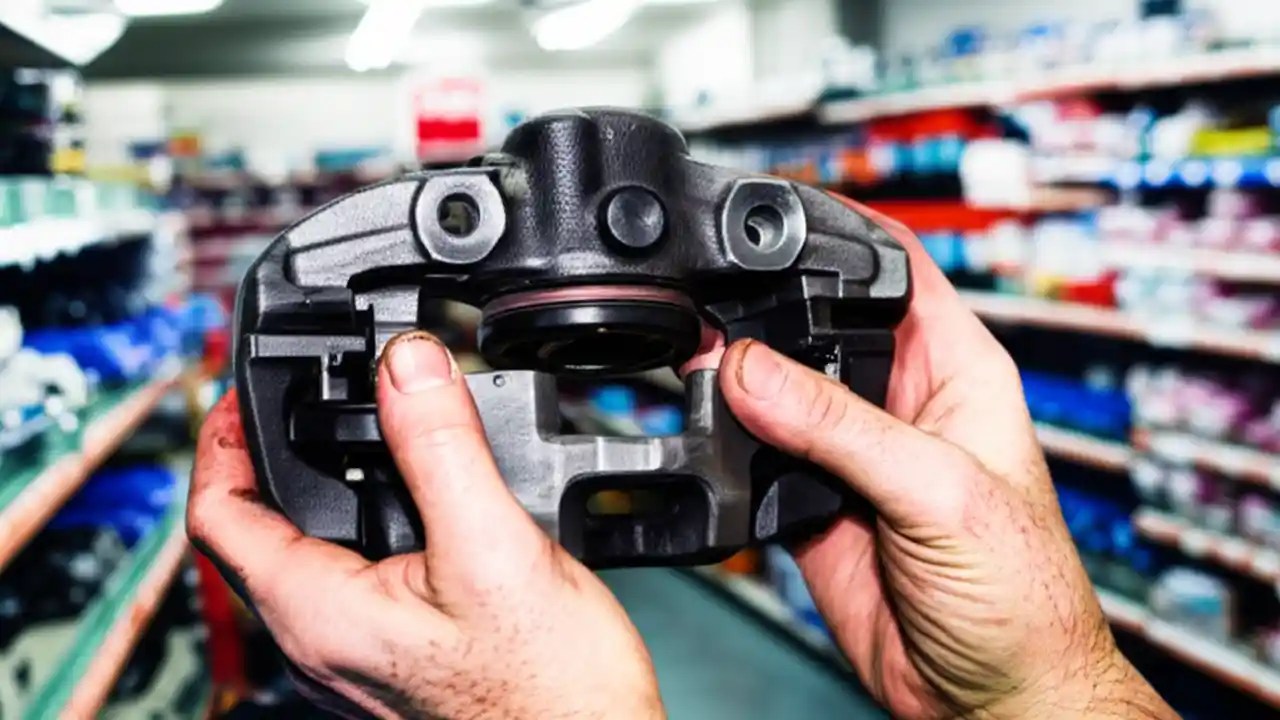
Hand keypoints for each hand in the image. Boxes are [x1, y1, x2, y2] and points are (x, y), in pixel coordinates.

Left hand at [188, 332, 662, 719]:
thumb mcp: (493, 548)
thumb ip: (443, 447)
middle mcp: (322, 640)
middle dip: (277, 452)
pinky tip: (422, 503)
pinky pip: (358, 577)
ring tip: (368, 433)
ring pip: (314, 553)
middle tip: (311, 395)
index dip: (220, 438)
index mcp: (317, 614)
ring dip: (330, 485)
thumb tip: (407, 362)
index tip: (248, 386)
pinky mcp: (396, 655)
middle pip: (260, 530)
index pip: (218, 516)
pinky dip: (371, 522)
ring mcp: (356, 654)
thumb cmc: (545, 690)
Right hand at [700, 200, 1177, 718]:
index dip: (838, 228)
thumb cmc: (1020, 596)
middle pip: (817, 324)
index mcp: (953, 368)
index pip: (894, 266)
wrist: (990, 697)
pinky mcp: (811, 505)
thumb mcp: (939, 493)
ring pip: (775, 392)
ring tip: (693, 366)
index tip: (772, 216)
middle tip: (708, 302)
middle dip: (764, 307)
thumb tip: (752, 370)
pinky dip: (722, 449)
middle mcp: (896, 401)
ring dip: (734, 381)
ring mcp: (849, 453)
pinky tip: (703, 441)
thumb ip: (844, 429)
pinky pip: (754, 461)